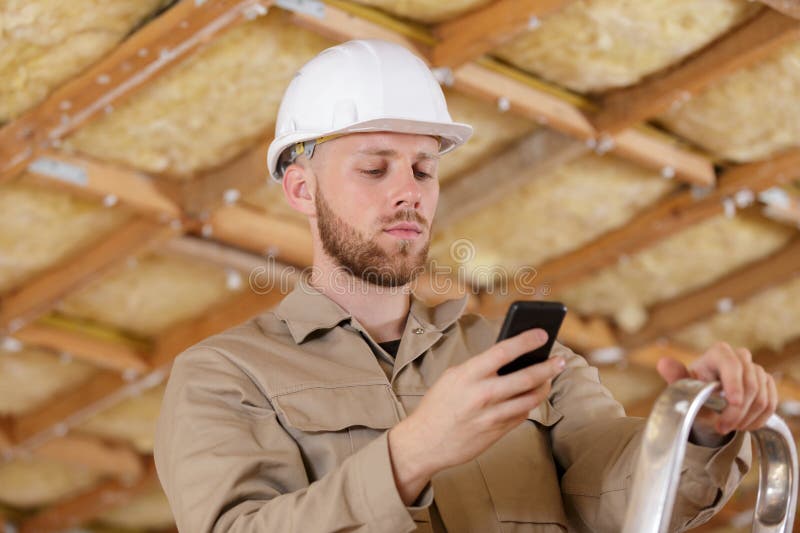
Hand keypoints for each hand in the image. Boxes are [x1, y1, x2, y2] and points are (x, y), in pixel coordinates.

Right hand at [388, 328, 565, 503]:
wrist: (425, 442)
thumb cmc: (438, 406)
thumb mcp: (453, 378)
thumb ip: (479, 369)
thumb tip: (508, 360)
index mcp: (468, 375)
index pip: (503, 351)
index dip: (526, 341)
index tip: (542, 334)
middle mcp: (482, 394)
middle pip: (526, 377)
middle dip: (548, 367)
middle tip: (559, 360)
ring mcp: (491, 416)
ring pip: (530, 399)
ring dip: (544, 387)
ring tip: (549, 379)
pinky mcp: (497, 432)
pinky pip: (521, 416)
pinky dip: (528, 404)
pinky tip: (530, 397)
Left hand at [657, 342, 777, 445]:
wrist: (708, 402)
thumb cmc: (694, 392)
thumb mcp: (684, 388)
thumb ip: (676, 376)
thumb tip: (663, 363)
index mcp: (718, 353)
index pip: (732, 363)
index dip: (735, 383)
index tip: (733, 403)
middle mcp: (740, 357)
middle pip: (750, 384)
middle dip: (738, 411)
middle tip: (723, 427)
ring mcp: (756, 369)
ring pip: (762, 396)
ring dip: (747, 418)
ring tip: (731, 426)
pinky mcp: (767, 383)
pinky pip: (771, 403)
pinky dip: (759, 419)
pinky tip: (745, 425)